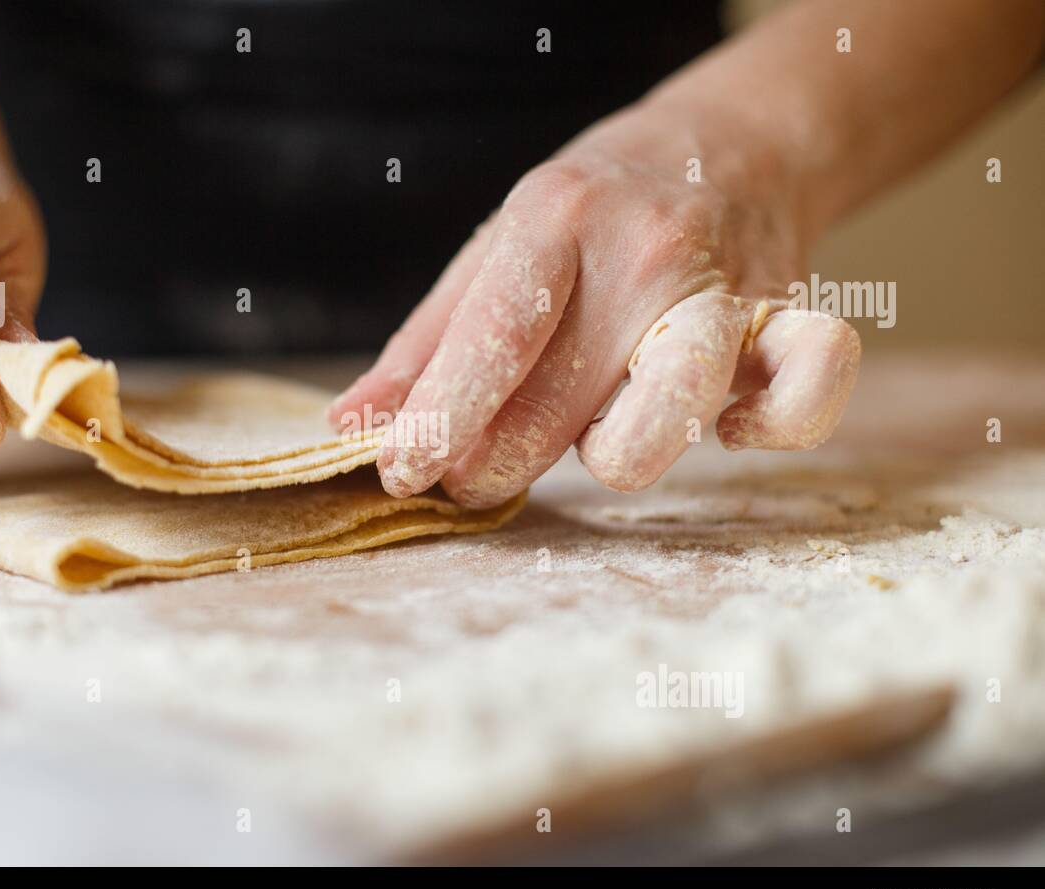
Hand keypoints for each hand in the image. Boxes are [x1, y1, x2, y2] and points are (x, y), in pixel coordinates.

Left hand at [329, 103, 860, 506]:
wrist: (729, 148)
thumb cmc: (592, 214)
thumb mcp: (496, 248)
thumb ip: (426, 344)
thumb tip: (352, 428)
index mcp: (559, 218)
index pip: (495, 337)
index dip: (440, 418)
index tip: (401, 473)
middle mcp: (646, 254)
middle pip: (563, 401)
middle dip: (498, 463)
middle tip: (470, 473)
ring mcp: (728, 292)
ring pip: (671, 412)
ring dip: (612, 457)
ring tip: (586, 441)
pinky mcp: (793, 327)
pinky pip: (803, 401)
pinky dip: (763, 431)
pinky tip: (714, 428)